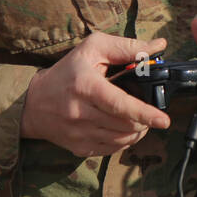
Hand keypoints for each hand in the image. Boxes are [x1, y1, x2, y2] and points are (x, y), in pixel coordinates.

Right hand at [21, 33, 170, 156]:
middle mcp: (80, 113)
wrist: (33, 103)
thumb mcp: (93, 49)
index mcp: (85, 86)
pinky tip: (126, 128)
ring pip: (121, 139)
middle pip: (124, 125)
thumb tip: (159, 46)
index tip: (163, 119)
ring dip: (138, 131)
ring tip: (140, 119)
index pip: (119, 105)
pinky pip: (111, 149)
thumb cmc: (67, 71)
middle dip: (145, 120)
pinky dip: (125, 140)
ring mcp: (78, 134)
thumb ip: (127, 47)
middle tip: (151, 111)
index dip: (144, 113)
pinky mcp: (78, 147)